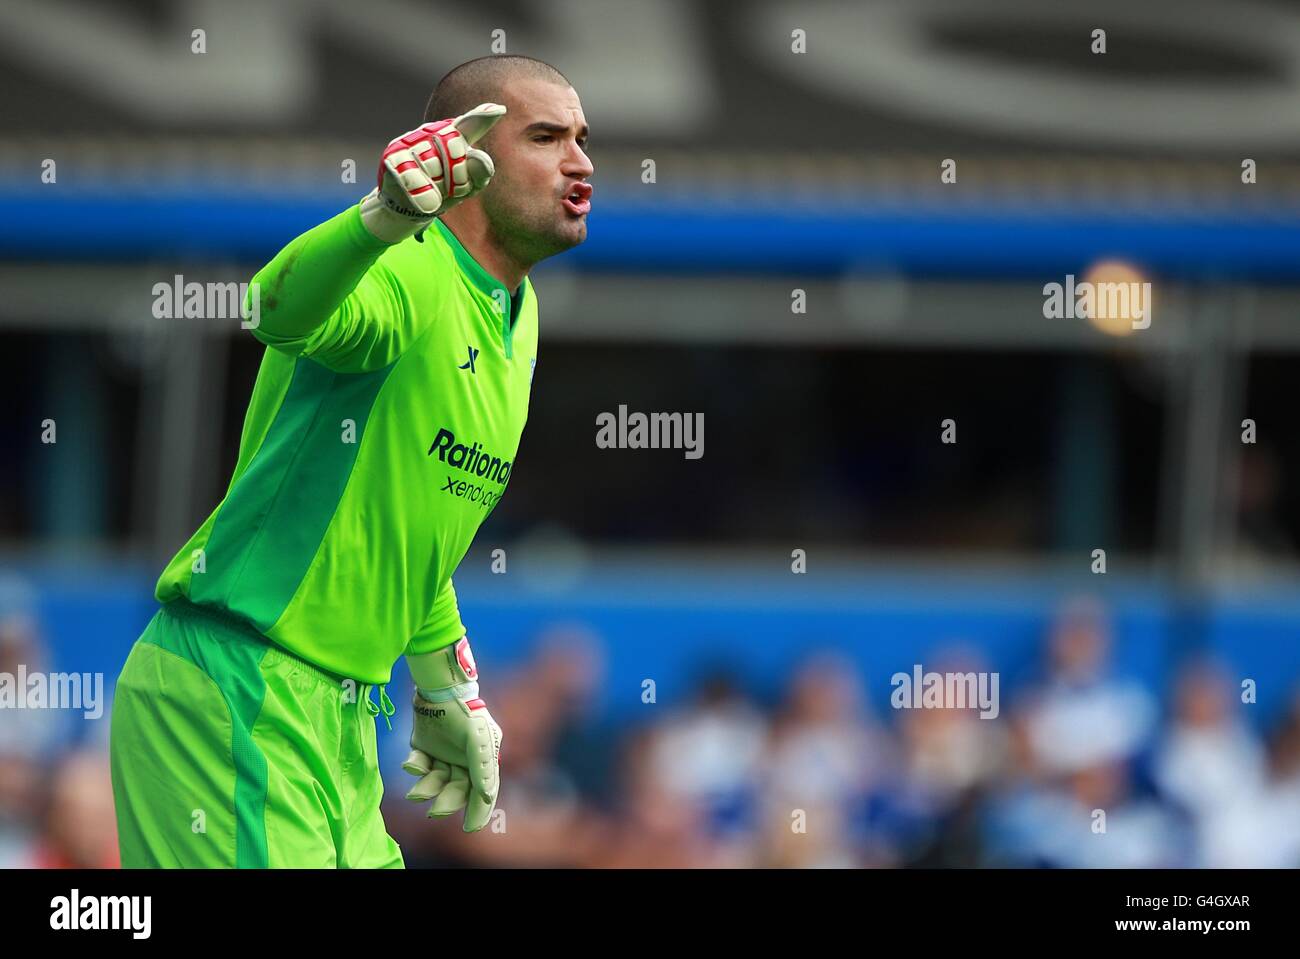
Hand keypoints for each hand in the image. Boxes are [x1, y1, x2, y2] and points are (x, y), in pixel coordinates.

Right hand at [360, 103, 506, 242]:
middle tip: (450, 188)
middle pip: (456, 150)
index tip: (499, 110)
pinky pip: (413, 177)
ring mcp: (411, 140)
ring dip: (439, 189)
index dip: (483, 117)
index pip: (470, 125)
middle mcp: (432, 132)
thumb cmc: (443, 191)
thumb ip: (480, 172)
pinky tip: (426, 201)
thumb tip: (478, 157)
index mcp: (455, 135)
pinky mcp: (393, 155)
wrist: (409, 208)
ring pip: (434, 167)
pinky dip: (422, 195)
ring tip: (433, 191)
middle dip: (458, 177)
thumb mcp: (468, 186)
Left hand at [403, 637, 502, 831]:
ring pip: (436, 782)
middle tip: (435, 812)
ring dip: (426, 789)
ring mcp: (443, 754)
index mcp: (481, 759)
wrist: (439, 687)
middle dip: (447, 802)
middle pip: (457, 790)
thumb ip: (482, 766)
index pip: (482, 790)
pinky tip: (412, 762)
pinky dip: (415, 767)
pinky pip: (419, 765)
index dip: (478, 810)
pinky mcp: (424, 747)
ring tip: (415, 793)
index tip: (470, 828)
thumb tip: (487, 795)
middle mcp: (463, 760)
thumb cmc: (464, 712)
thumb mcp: (479, 737)